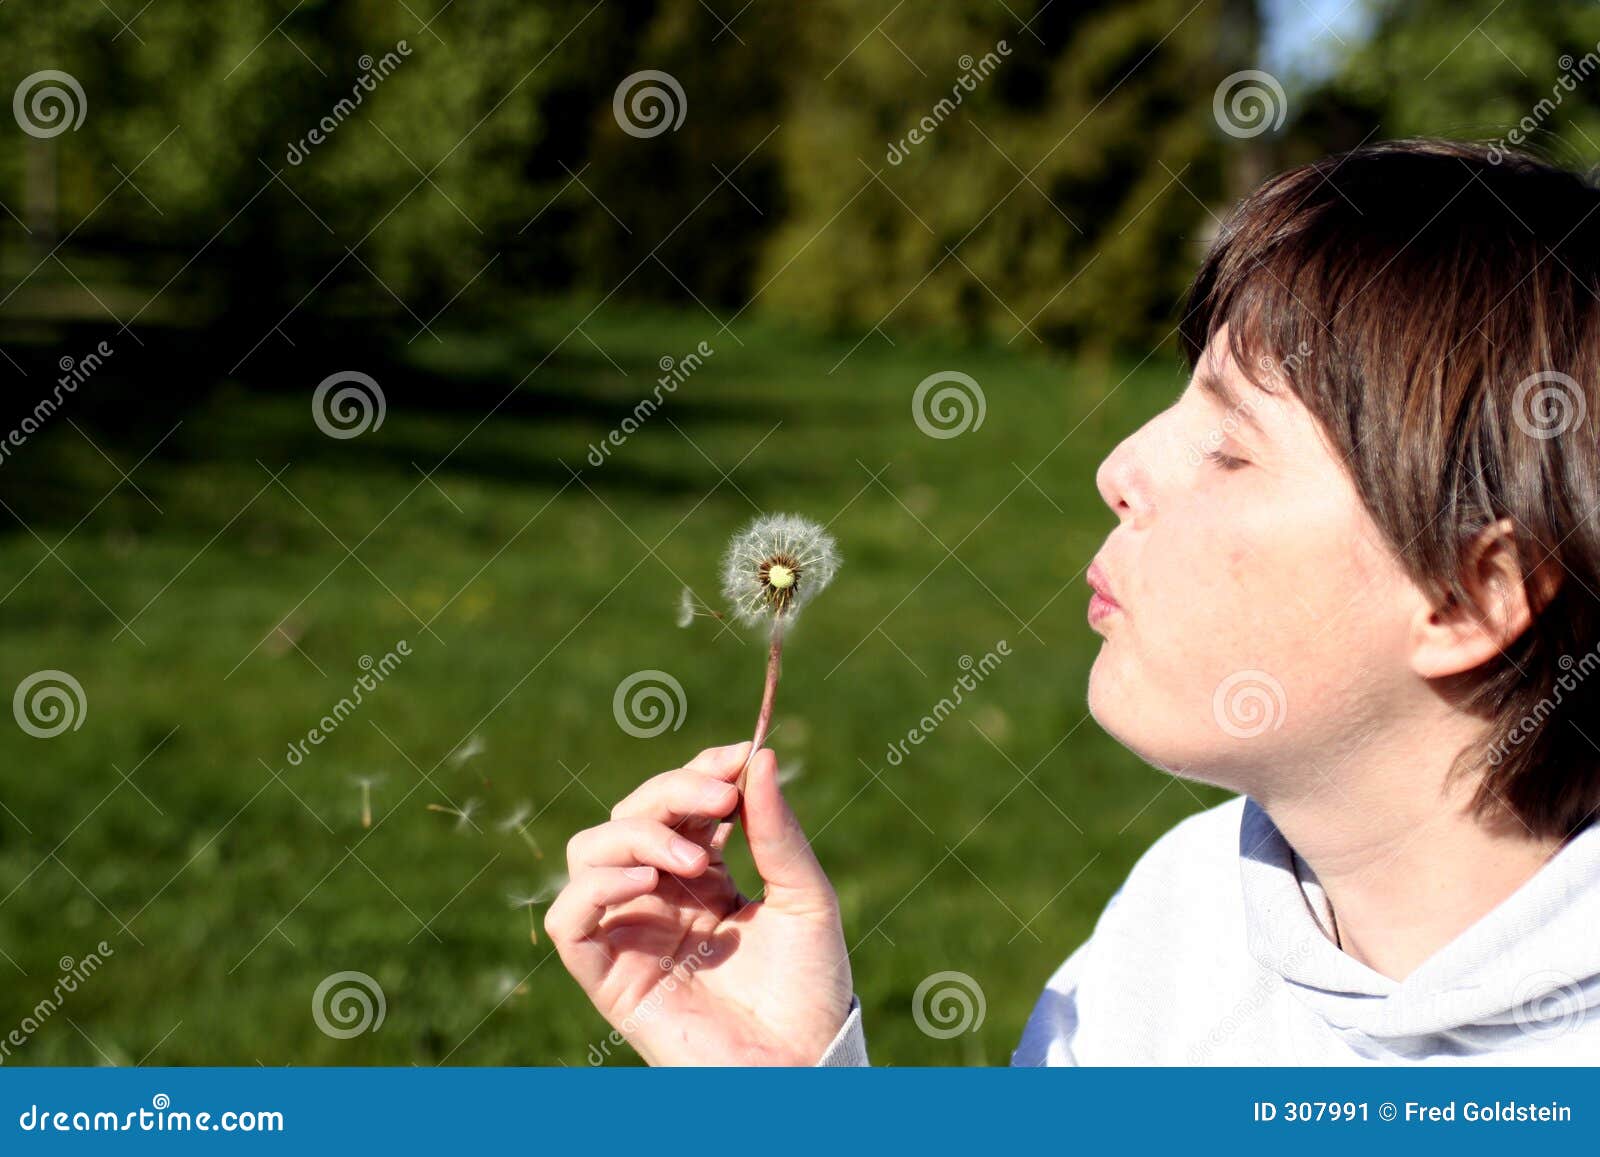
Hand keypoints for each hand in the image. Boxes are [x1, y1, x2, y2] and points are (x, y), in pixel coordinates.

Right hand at [546, 741, 852, 1064]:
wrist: (804, 1066)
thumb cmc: (810, 989)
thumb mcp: (806, 897)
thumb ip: (776, 831)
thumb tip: (759, 755)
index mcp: (703, 876)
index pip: (678, 802)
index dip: (699, 769)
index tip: (739, 754)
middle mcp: (659, 898)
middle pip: (630, 815)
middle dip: (672, 792)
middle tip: (720, 799)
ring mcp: (629, 933)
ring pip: (589, 852)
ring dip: (635, 834)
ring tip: (691, 855)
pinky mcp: (606, 976)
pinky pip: (567, 919)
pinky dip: (595, 886)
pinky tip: (648, 879)